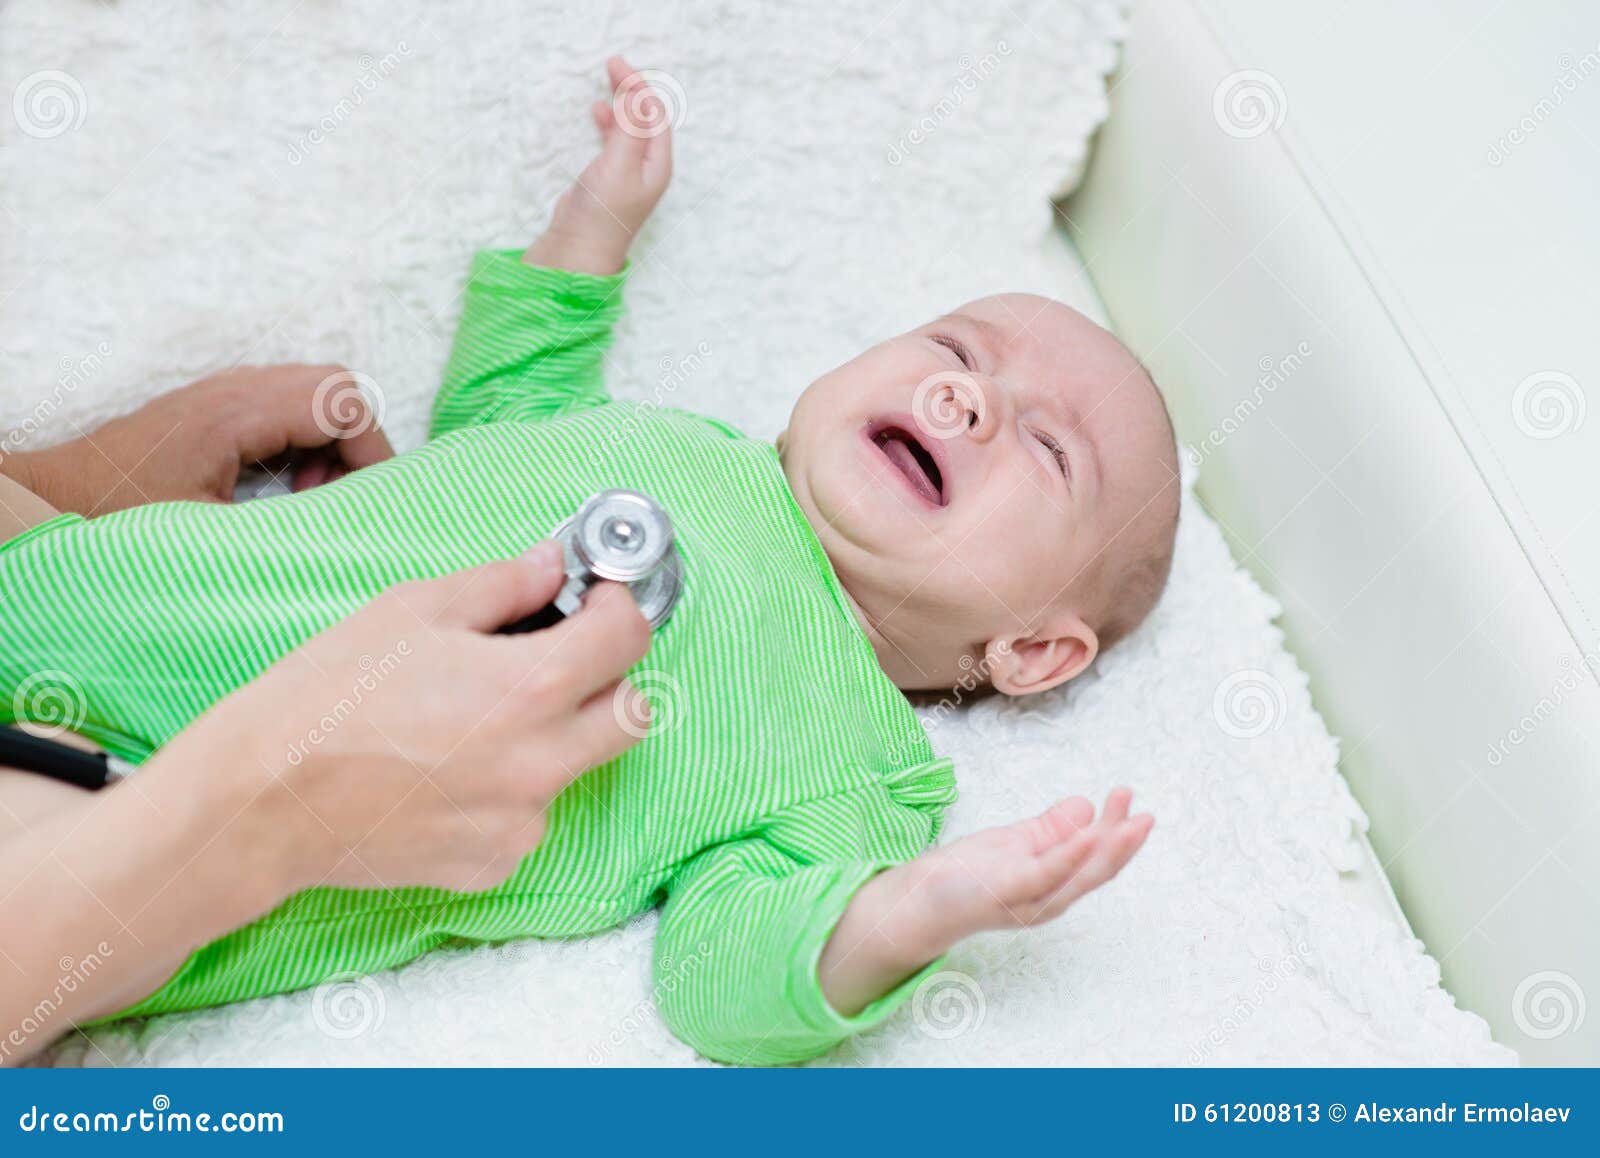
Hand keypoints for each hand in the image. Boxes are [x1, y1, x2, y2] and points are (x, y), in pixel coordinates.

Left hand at [1, 363, 393, 514]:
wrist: (61, 496)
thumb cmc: (127, 519)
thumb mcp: (215, 531)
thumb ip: (290, 521)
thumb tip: (351, 527)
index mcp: (240, 413)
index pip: (343, 403)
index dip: (373, 451)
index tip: (370, 499)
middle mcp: (238, 387)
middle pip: (338, 385)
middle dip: (358, 441)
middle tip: (341, 494)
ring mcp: (230, 389)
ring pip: (318, 390)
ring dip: (332, 441)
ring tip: (310, 493)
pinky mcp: (223, 402)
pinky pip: (291, 402)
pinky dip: (307, 439)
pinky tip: (285, 484)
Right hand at [166, 543, 652, 891]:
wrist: (261, 802)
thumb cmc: (325, 697)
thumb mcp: (412, 611)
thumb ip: (502, 585)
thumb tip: (552, 566)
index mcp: (528, 690)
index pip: (627, 640)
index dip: (616, 608)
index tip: (596, 600)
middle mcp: (539, 763)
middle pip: (633, 714)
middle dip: (609, 678)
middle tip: (560, 656)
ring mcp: (521, 823)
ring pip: (579, 766)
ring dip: (553, 735)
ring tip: (474, 718)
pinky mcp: (494, 864)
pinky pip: (530, 815)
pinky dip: (509, 788)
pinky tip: (447, 769)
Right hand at [523, 55, 673, 275]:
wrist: (579, 247)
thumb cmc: (603, 211)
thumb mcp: (619, 163)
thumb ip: (630, 128)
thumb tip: (637, 94)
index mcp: (658, 165)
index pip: (655, 116)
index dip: (640, 88)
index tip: (618, 67)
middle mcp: (648, 167)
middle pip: (646, 119)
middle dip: (632, 91)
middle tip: (612, 66)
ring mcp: (629, 172)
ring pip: (630, 128)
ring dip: (620, 105)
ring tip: (606, 85)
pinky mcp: (610, 178)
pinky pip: (615, 140)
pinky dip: (609, 122)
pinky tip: (598, 113)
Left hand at [818, 790, 1152, 1014]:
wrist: (921, 899)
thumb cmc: (968, 874)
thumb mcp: (1016, 845)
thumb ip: (1051, 829)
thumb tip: (1085, 807)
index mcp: (1053, 885)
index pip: (1095, 860)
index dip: (1118, 835)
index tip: (1130, 804)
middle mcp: (1049, 899)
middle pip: (1097, 870)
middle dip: (1124, 842)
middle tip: (1146, 814)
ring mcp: (1031, 899)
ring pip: (1082, 874)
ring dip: (1110, 845)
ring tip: (1132, 819)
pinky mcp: (1009, 892)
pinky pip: (1047, 873)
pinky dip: (1072, 854)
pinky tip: (1091, 833)